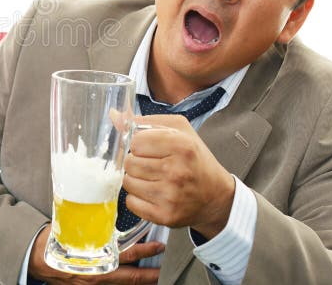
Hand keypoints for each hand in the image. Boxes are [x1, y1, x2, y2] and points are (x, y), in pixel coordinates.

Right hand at [27, 225, 162, 283]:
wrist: (32, 260)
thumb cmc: (50, 244)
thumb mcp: (70, 231)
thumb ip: (90, 228)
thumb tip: (104, 213)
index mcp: (94, 260)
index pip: (126, 257)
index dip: (144, 251)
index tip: (158, 246)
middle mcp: (97, 276)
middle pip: (130, 278)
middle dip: (150, 275)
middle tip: (164, 270)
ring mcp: (93, 283)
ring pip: (123, 284)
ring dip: (139, 280)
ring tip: (153, 276)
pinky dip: (124, 282)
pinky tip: (131, 280)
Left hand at [120, 115, 235, 238]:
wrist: (216, 197)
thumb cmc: (195, 160)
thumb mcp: (179, 131)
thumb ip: (145, 121)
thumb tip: (114, 116)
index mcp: (182, 145)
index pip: (136, 141)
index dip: (140, 144)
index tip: (151, 148)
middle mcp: (176, 171)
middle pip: (129, 163)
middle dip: (137, 162)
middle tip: (153, 165)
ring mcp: (170, 196)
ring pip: (127, 182)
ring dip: (136, 180)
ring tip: (154, 179)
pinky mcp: (164, 215)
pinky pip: (131, 203)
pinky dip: (137, 198)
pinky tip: (153, 194)